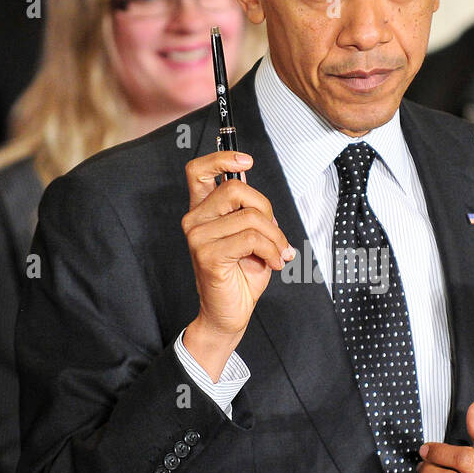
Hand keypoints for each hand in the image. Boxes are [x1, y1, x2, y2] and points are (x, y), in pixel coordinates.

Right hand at [181, 151, 294, 378]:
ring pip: (250, 217)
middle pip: (235, 190)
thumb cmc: (241, 275)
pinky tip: (274, 263)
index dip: (221, 159)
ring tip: (279, 254)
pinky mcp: (208, 256)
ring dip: (275, 237)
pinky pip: (251, 239)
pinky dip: (272, 250)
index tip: (246, 162)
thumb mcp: (252, 237)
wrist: (230, 314)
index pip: (197, 171)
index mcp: (202, 212)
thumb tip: (264, 203)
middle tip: (276, 234)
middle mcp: (195, 221)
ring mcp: (198, 238)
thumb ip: (253, 214)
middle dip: (266, 209)